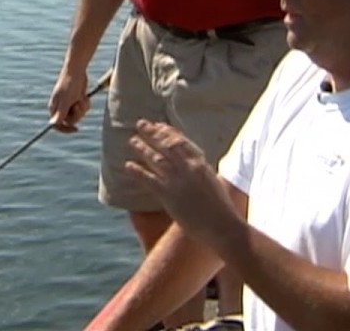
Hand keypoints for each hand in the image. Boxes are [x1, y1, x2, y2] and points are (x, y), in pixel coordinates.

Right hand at [47, 70, 89, 132]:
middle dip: (78, 114)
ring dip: (82, 107)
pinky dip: (85, 103)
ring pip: (79, 115)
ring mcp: (69, 104)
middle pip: (71, 121)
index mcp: (54, 108)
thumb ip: (60, 114)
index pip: (57, 125)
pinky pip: (84, 109)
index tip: (75, 128)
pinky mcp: (77, 100)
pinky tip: (83, 95)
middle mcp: (61, 108)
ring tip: (80, 97)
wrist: (77, 71)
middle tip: (78, 104)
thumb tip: (51, 125)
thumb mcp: (65, 101)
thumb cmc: (69, 85)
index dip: (65, 129)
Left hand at [124, 120, 241, 244]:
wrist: (222, 226)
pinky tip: (128, 165)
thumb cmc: (221, 207)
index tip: (158, 125)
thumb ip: (201, 170)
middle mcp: (188, 168)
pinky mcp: (168, 195)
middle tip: (141, 123)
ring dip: (143, 148)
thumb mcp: (213, 181)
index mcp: (201, 163)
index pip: (181, 141)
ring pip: (156, 158)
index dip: (168, 131)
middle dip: (152, 133)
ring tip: (132, 140)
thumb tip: (194, 164)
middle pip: (166, 145)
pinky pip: (149, 179)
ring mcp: (177, 180)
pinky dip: (137, 171)